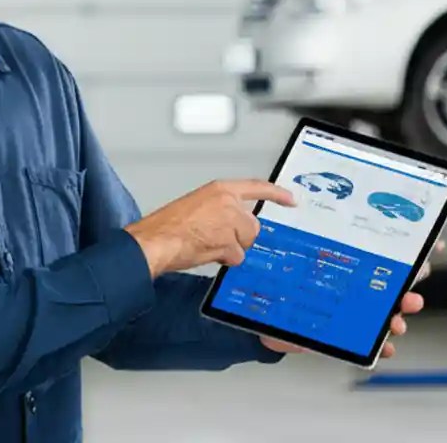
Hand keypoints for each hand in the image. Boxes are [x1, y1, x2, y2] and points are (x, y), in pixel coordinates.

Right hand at [125, 180, 294, 277]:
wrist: (155, 240)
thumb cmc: (167, 226)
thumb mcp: (195, 206)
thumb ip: (219, 210)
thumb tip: (231, 225)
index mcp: (220, 189)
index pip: (257, 187)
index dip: (277, 194)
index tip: (291, 199)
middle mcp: (228, 203)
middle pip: (252, 225)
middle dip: (240, 237)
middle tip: (215, 239)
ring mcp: (230, 222)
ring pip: (245, 242)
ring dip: (230, 249)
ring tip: (205, 245)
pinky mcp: (229, 241)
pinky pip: (236, 257)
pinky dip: (224, 259)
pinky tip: (205, 253)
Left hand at [261, 239, 445, 357]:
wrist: (266, 315)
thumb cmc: (284, 279)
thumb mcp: (291, 247)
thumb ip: (296, 228)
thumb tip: (293, 199)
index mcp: (353, 259)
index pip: (387, 248)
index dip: (413, 245)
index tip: (433, 245)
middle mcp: (361, 282)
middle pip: (397, 279)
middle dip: (412, 283)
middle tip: (411, 286)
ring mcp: (356, 308)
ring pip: (389, 310)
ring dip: (399, 316)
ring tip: (397, 319)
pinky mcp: (347, 334)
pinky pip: (372, 342)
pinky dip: (383, 346)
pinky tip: (387, 346)